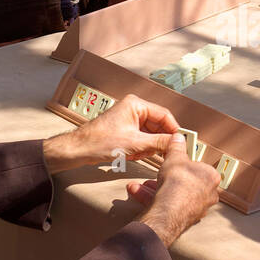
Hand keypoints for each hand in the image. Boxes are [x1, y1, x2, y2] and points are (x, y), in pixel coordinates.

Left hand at [43, 94, 178, 172]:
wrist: (79, 150)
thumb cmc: (100, 141)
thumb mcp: (135, 143)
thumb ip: (159, 142)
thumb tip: (177, 141)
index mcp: (136, 105)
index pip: (164, 115)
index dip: (173, 130)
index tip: (180, 142)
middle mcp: (134, 109)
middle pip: (158, 125)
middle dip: (158, 141)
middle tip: (162, 154)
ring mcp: (129, 119)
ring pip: (150, 134)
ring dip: (147, 147)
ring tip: (138, 154)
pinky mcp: (125, 129)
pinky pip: (142, 138)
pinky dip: (140, 148)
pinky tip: (132, 155)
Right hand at [128, 133, 220, 247]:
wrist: (168, 212)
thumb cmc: (178, 185)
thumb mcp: (175, 158)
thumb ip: (176, 147)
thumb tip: (178, 138)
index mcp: (211, 177)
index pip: (199, 166)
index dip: (183, 163)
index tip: (174, 161)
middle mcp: (207, 195)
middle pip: (184, 182)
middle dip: (166, 177)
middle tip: (157, 174)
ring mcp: (195, 208)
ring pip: (173, 195)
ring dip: (155, 189)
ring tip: (143, 184)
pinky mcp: (182, 219)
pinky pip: (167, 206)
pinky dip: (152, 199)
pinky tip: (139, 193)